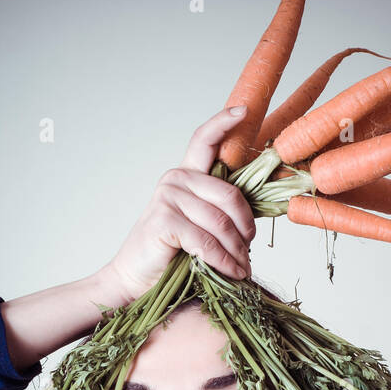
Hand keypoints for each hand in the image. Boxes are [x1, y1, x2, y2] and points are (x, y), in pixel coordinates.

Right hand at [94, 106, 257, 306]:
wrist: (136, 279)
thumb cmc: (170, 254)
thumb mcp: (198, 225)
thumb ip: (218, 210)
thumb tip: (254, 215)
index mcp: (186, 174)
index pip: (204, 139)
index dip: (224, 122)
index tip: (245, 110)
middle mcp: (176, 178)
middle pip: (230, 195)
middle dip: (246, 228)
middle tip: (249, 250)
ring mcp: (168, 197)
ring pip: (221, 223)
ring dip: (237, 251)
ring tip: (242, 270)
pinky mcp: (164, 220)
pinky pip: (207, 242)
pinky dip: (224, 262)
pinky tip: (231, 273)